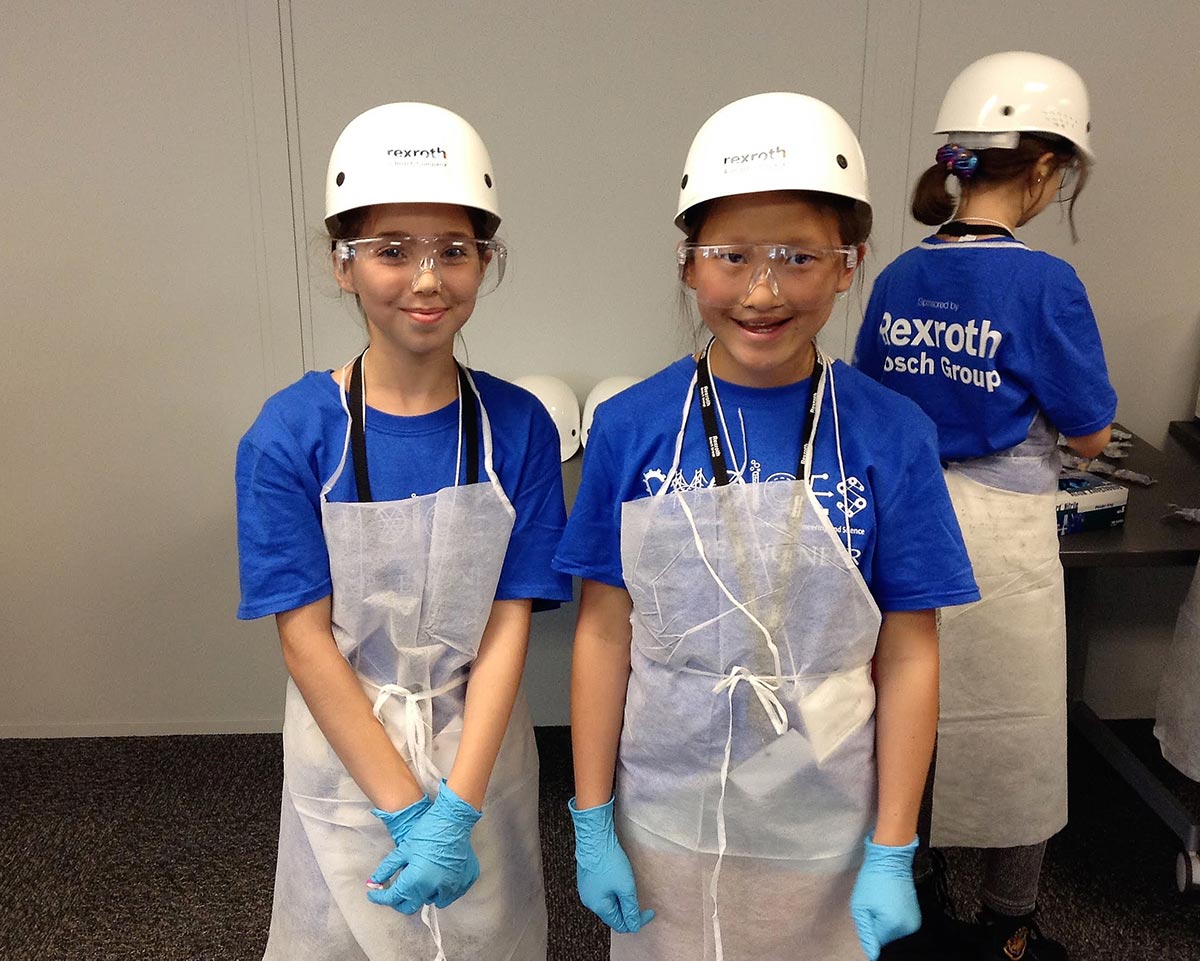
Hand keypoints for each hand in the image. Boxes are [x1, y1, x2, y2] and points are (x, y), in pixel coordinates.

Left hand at [367, 780, 481, 912]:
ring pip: (431, 900)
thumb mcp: (403, 849)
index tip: (375, 894)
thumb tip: (372, 882)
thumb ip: (386, 869)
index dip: (381, 897)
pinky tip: (437, 877)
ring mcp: (452, 887)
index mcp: (416, 880)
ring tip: (420, 879)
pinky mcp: (464, 882)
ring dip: (422, 894)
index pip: (393, 898)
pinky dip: (441, 891)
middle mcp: (434, 889)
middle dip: (399, 901)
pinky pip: (449, 895)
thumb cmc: (427, 831)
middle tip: (395, 890)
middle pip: (411, 906)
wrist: (453, 819)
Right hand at [569, 796, 654, 933]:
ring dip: (621, 901)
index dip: (637, 921)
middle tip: (641, 900)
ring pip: (608, 903)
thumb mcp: (626, 887)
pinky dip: (613, 892)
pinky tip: (619, 882)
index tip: (650, 911)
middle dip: (628, 911)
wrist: (595, 839)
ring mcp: (587, 890)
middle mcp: (590, 901)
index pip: (620, 924)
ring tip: (630, 889)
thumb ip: (630, 908)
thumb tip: (634, 926)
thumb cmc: (609, 861)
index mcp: (598, 906)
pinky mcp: (587, 880)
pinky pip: (602, 893)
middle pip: (613, 915)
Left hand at [849, 834, 919, 959]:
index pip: (877, 942)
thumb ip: (865, 932)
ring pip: (893, 932)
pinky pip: (900, 924)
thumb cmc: (874, 878)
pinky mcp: (915, 915)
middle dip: (876, 926)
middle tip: (872, 905)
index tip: (867, 913)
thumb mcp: (860, 906)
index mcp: (893, 926)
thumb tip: (871, 954)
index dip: (868, 928)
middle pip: (886, 938)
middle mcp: (907, 927)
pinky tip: (888, 902)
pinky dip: (892, 917)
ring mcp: (914, 921)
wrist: (891, 859)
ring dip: (884, 922)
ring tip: (881, 901)